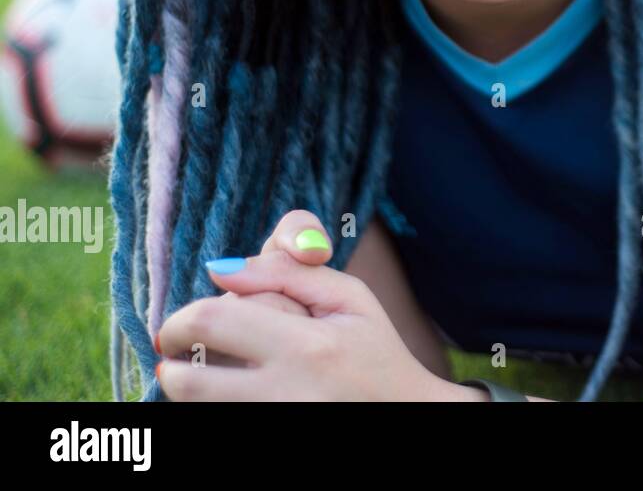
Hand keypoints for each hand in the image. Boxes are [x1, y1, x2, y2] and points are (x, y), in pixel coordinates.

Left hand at [156, 210, 448, 399]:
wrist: (405, 415)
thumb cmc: (374, 350)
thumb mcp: (350, 298)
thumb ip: (290, 273)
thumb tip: (221, 268)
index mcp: (309, 346)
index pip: (213, 320)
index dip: (186, 315)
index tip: (188, 318)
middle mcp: (287, 393)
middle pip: (188, 379)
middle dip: (170, 356)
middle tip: (171, 346)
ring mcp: (276, 422)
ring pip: (196, 407)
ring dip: (185, 385)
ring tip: (195, 370)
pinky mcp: (269, 441)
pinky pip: (215, 421)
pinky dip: (209, 404)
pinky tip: (226, 392)